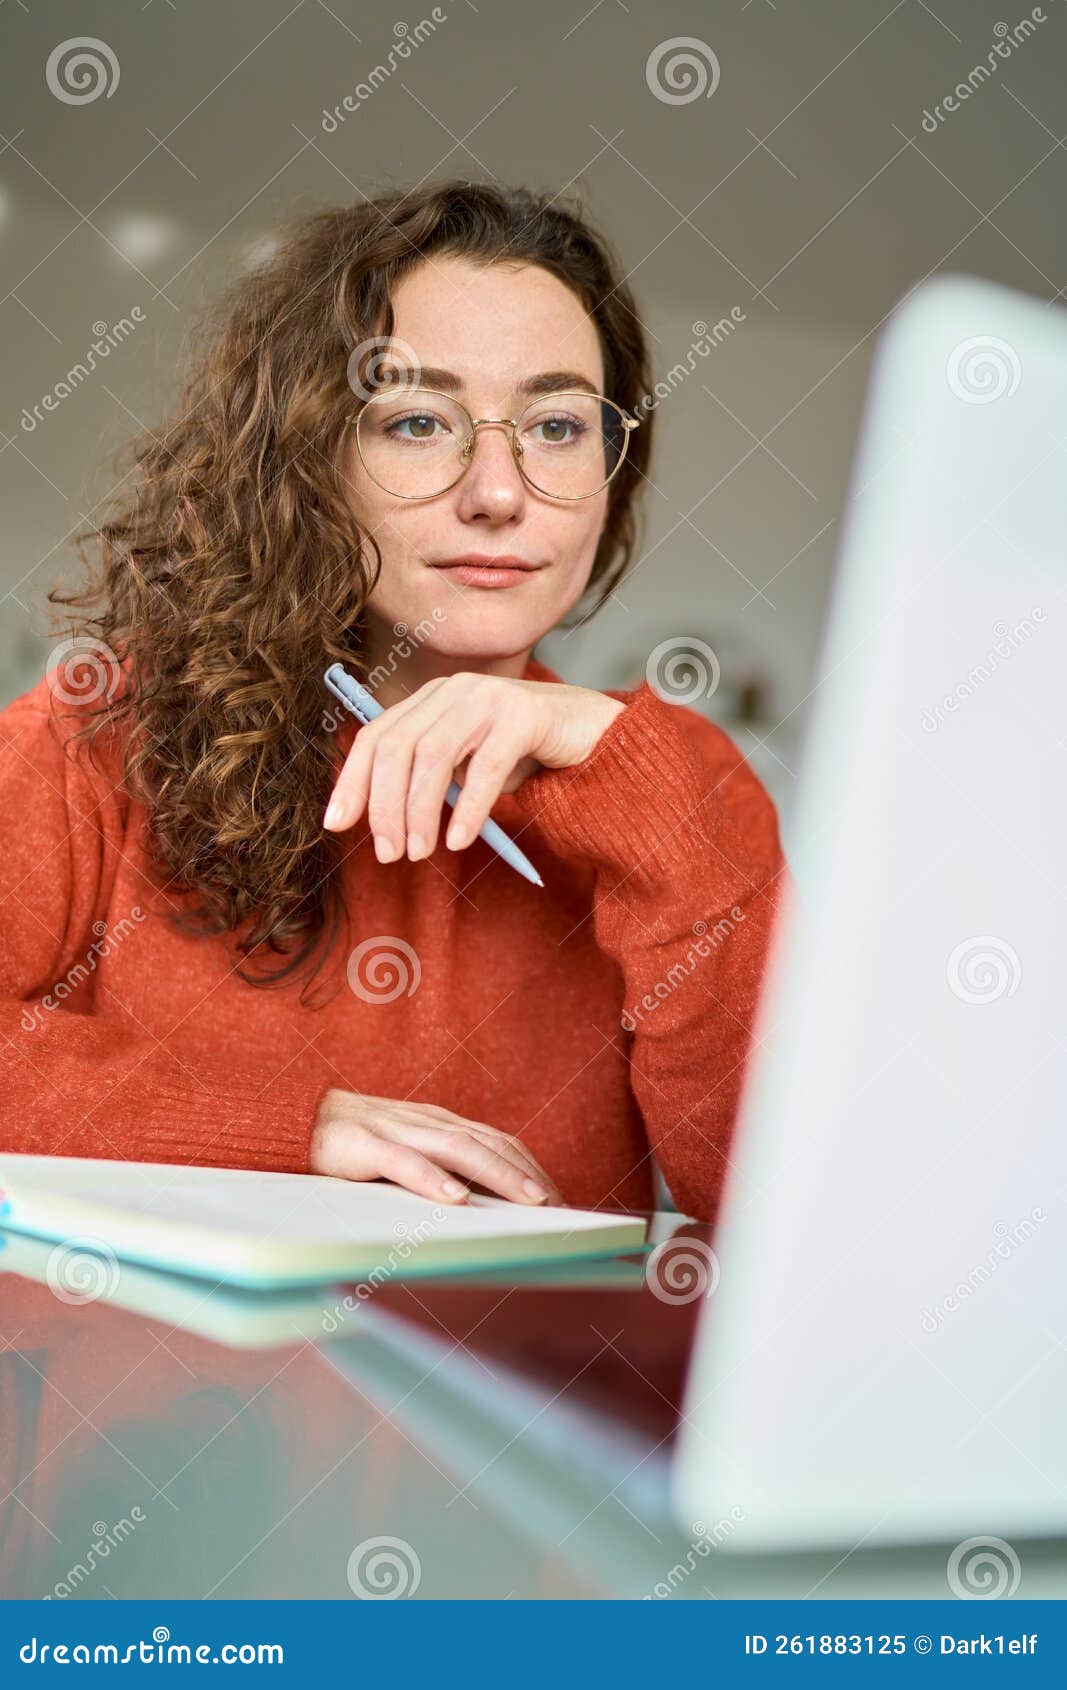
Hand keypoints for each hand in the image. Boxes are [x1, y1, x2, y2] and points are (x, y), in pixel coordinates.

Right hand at [309, 1088, 564, 1206]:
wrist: (296, 1117)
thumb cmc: (357, 1142)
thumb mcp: (407, 1150)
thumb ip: (441, 1166)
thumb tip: (483, 1201)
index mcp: (439, 1123)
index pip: (497, 1141)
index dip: (529, 1166)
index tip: (557, 1198)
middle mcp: (426, 1122)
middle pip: (488, 1144)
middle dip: (526, 1174)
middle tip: (556, 1206)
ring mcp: (396, 1129)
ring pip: (458, 1148)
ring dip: (498, 1175)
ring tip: (527, 1200)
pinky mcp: (363, 1145)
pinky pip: (403, 1161)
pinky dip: (432, 1178)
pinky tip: (455, 1198)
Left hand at [322, 671, 624, 860]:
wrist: (591, 732)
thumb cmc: (524, 754)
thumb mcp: (467, 767)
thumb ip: (429, 782)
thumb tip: (384, 825)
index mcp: (431, 700)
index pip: (375, 736)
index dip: (352, 780)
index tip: (336, 824)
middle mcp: (453, 691)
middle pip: (398, 747)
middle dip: (384, 805)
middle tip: (389, 853)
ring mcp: (488, 697)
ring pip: (435, 756)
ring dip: (420, 811)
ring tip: (420, 853)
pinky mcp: (524, 715)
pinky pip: (486, 766)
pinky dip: (469, 808)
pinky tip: (459, 839)